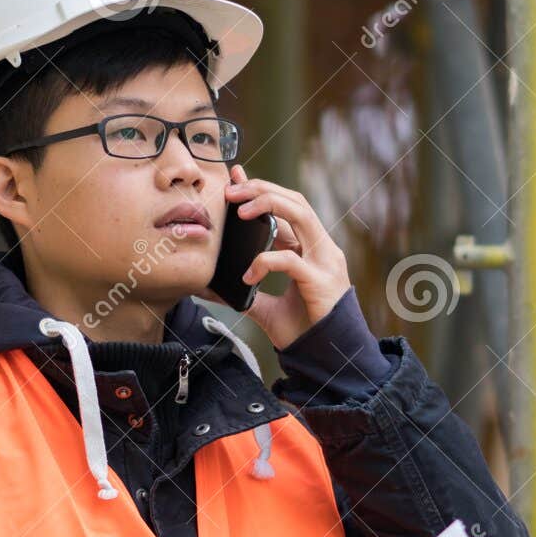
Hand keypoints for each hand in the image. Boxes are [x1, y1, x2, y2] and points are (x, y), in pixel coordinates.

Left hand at [200, 163, 350, 350]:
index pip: (288, 208)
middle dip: (262, 190)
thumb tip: (208, 287)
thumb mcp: (266, 308)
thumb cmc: (302, 332)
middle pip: (295, 202)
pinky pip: (290, 260)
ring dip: (268, 206)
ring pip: (300, 215)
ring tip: (240, 211)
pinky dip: (265, 262)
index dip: (263, 191)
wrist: (327, 359)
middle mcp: (321, 249)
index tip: (236, 177)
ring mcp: (325, 262)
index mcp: (312, 250)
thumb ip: (243, 294)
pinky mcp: (321, 280)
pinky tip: (248, 275)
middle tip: (231, 190)